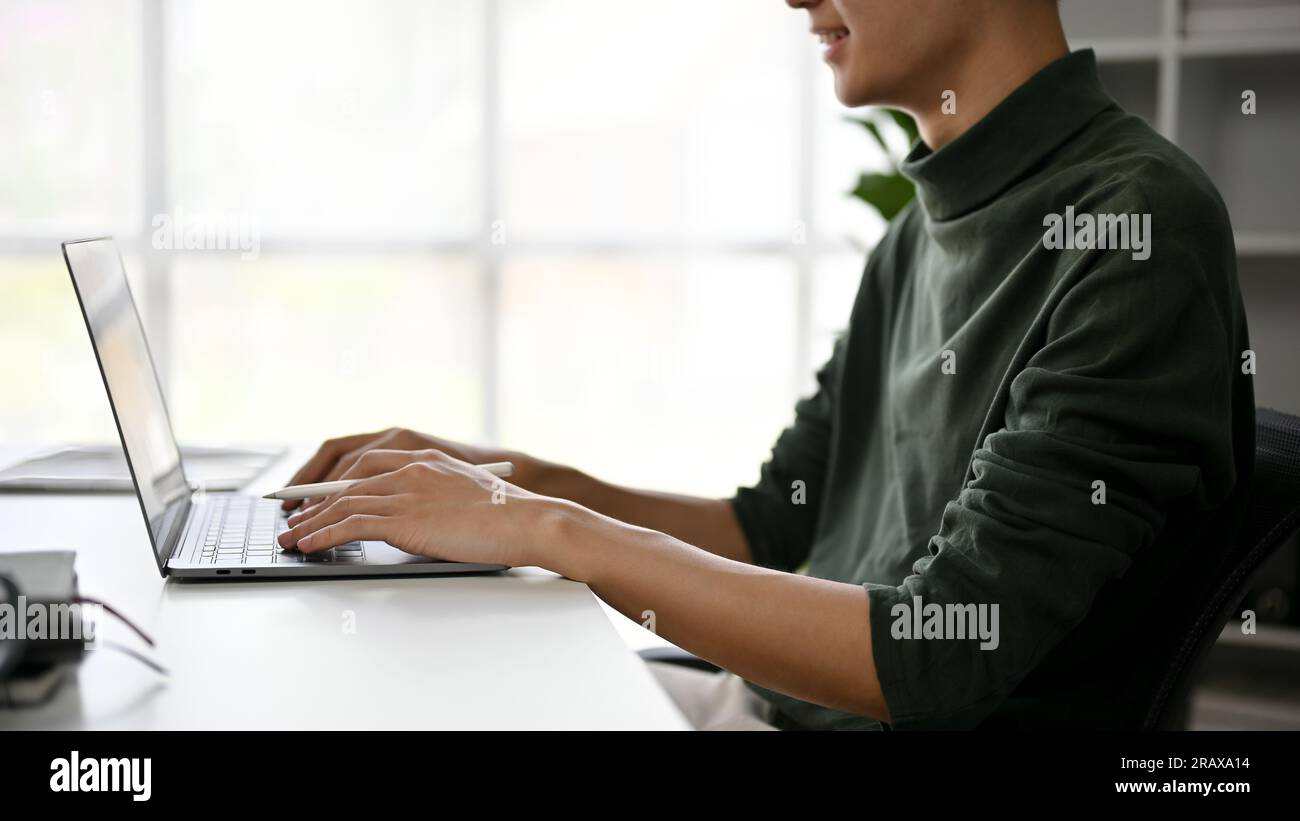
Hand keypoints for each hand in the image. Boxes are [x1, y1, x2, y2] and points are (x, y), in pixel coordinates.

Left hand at [278, 449, 547, 567]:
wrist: (529, 520)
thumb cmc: (508, 515)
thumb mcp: (465, 495)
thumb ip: (433, 497)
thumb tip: (412, 521)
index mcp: (425, 459)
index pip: (364, 464)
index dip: (335, 482)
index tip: (318, 498)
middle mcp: (411, 468)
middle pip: (346, 482)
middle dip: (314, 502)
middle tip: (293, 518)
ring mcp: (408, 491)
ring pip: (343, 503)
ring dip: (312, 522)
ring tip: (292, 538)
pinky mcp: (406, 517)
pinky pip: (352, 524)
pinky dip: (325, 534)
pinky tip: (310, 544)